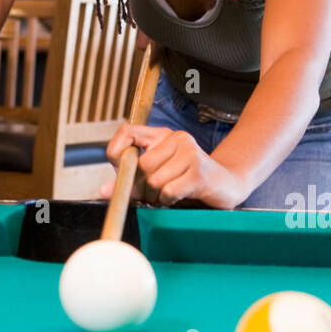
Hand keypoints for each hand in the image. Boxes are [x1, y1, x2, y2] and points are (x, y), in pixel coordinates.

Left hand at [100, 124, 247, 208]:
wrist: (226, 185)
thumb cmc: (187, 181)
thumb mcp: (157, 177)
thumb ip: (131, 182)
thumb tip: (105, 191)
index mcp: (162, 134)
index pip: (127, 131)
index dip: (117, 152)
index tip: (122, 171)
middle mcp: (175, 138)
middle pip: (140, 165)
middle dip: (140, 188)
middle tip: (152, 194)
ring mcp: (189, 153)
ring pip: (153, 180)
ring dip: (156, 196)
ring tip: (168, 195)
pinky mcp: (198, 172)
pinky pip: (168, 191)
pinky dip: (168, 200)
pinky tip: (179, 197)